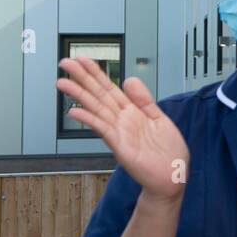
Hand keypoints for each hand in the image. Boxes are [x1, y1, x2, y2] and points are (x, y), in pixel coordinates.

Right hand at [57, 57, 188, 199]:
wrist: (173, 177)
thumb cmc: (168, 153)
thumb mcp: (160, 119)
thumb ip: (144, 100)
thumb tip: (130, 79)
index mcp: (133, 113)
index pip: (111, 89)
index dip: (97, 74)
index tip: (84, 60)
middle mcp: (122, 122)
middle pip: (99, 95)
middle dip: (83, 79)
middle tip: (65, 63)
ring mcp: (120, 133)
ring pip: (97, 110)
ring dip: (79, 96)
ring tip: (62, 83)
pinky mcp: (121, 147)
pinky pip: (104, 130)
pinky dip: (90, 120)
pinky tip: (75, 111)